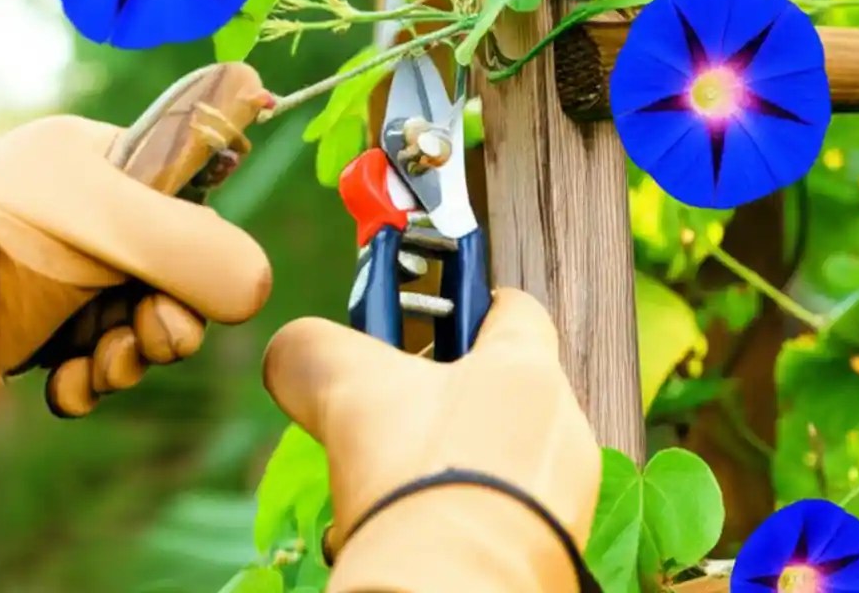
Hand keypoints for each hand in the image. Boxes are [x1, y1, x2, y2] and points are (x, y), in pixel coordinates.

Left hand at [0, 84, 270, 415]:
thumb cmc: (5, 240)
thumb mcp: (119, 224)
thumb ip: (208, 250)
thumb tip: (258, 290)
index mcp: (103, 161)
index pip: (193, 198)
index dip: (207, 249)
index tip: (194, 282)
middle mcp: (85, 215)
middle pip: (173, 276)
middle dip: (171, 320)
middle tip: (151, 336)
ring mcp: (60, 273)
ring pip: (137, 324)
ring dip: (133, 357)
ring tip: (100, 366)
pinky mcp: (35, 328)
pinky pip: (92, 358)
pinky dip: (89, 381)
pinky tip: (67, 387)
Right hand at [263, 289, 601, 592]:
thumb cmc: (420, 480)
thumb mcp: (346, 390)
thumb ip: (315, 351)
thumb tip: (294, 356)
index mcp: (528, 371)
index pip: (514, 308)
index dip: (464, 303)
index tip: (424, 317)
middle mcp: (563, 431)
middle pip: (495, 395)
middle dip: (434, 406)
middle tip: (380, 426)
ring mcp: (564, 499)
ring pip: (493, 464)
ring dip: (440, 471)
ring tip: (384, 499)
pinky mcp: (553, 554)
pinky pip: (501, 523)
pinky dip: (456, 525)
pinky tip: (409, 541)